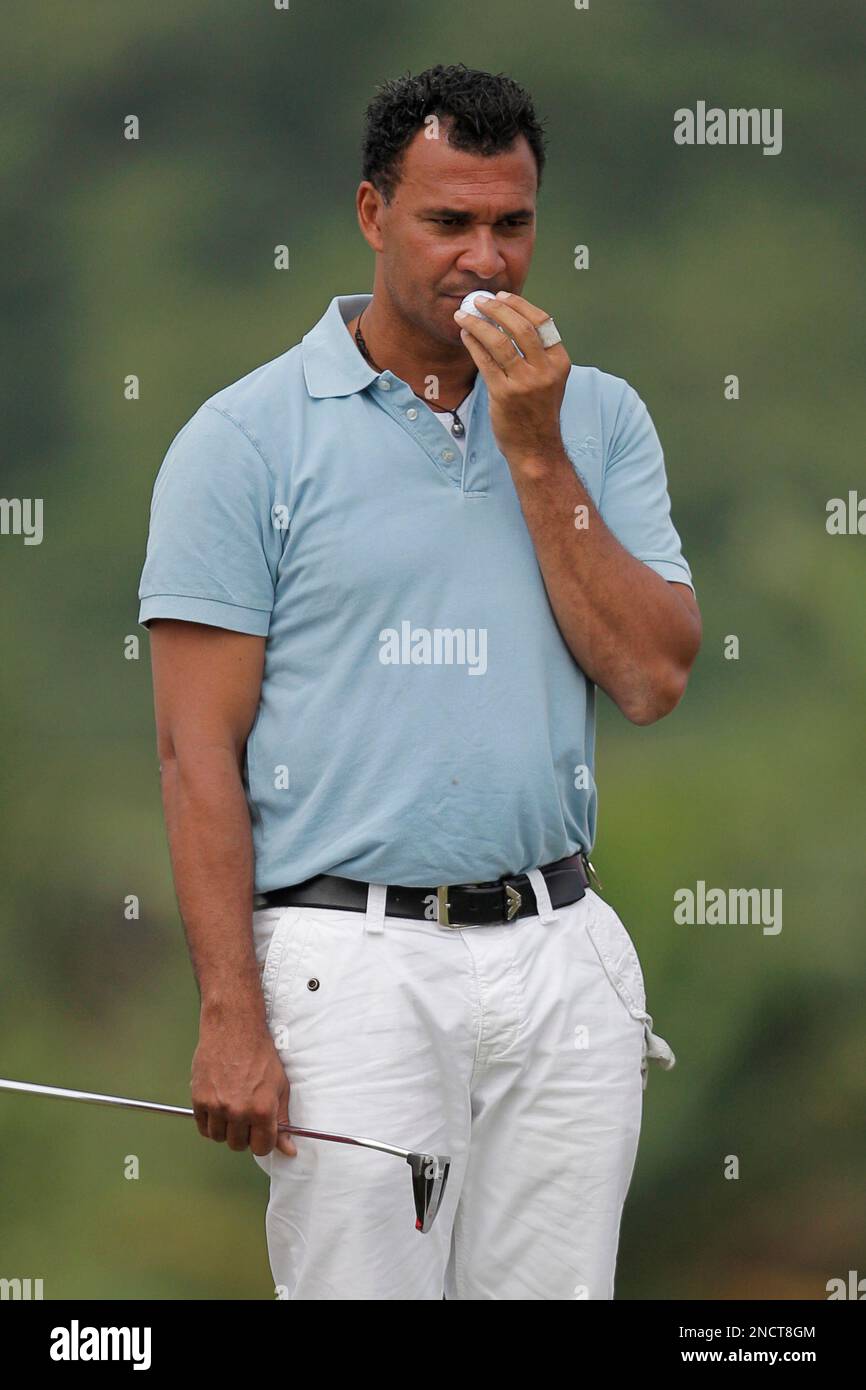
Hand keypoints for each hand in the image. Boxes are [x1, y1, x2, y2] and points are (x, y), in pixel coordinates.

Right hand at [191, 1017, 296, 1157]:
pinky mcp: (199, 1099)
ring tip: (231, 1108)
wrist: (234, 1029)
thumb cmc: (259, 1054)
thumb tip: (289, 1149)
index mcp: (262, 1109)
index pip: (262, 1147)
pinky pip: (202, 1127)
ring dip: (225, 1129)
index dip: (263, 1141)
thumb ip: (283, 1119)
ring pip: (219, 1138)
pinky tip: (218, 1106)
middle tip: (246, 1116)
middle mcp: (239, 1111)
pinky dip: (210, 1122)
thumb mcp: (280, 1086)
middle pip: (238, 1145)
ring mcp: (217, 1106)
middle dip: (244, 1134)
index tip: (261, 1133)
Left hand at [454, 291, 570, 466]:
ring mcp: (526, 383)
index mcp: (560, 361)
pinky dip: (473, 343)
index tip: (502, 296)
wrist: (535, 448)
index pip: (542, 321)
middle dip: (497, 308)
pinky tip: (465, 335)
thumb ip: (536, 352)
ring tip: (464, 314)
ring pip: (500, 341)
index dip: (520, 304)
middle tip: (479, 300)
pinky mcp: (505, 394)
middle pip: (521, 326)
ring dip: (479, 323)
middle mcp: (546, 370)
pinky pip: (485, 361)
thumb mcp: (548, 379)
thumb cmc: (537, 411)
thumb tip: (509, 316)